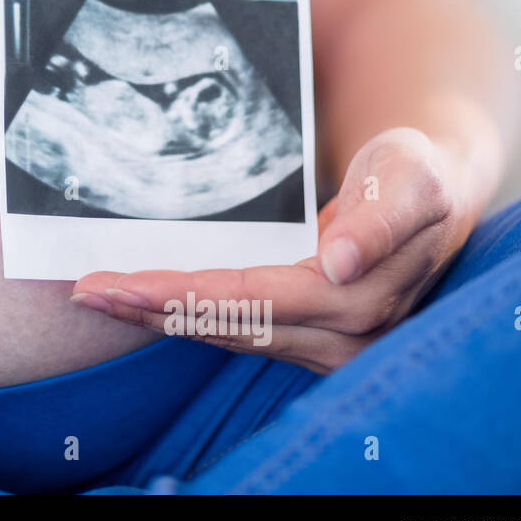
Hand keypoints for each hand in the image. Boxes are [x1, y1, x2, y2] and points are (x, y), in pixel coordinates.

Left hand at [71, 127, 480, 372]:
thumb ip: (380, 218)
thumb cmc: (416, 176)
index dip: (183, 296)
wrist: (434, 192)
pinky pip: (232, 329)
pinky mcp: (304, 336)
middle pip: (224, 326)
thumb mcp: (410, 178)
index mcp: (359, 303)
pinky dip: (181, 315)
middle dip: (150, 310)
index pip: (251, 304)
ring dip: (156, 317)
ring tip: (96, 296)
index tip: (125, 285)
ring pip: (221, 334)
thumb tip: (336, 263)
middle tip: (87, 291)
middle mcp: (340, 339)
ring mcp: (322, 345)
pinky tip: (140, 303)